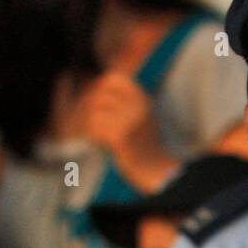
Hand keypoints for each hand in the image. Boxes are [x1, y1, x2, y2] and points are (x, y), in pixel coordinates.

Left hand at [75, 72, 174, 191]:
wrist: (156, 168)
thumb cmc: (144, 143)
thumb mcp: (139, 114)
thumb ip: (122, 100)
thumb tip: (94, 89)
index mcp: (141, 97)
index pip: (112, 78)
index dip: (100, 87)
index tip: (97, 101)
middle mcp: (136, 105)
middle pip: (99, 93)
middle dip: (90, 105)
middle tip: (92, 120)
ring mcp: (128, 119)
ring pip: (94, 110)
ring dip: (90, 122)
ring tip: (98, 133)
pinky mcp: (119, 135)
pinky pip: (95, 127)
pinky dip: (93, 134)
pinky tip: (100, 142)